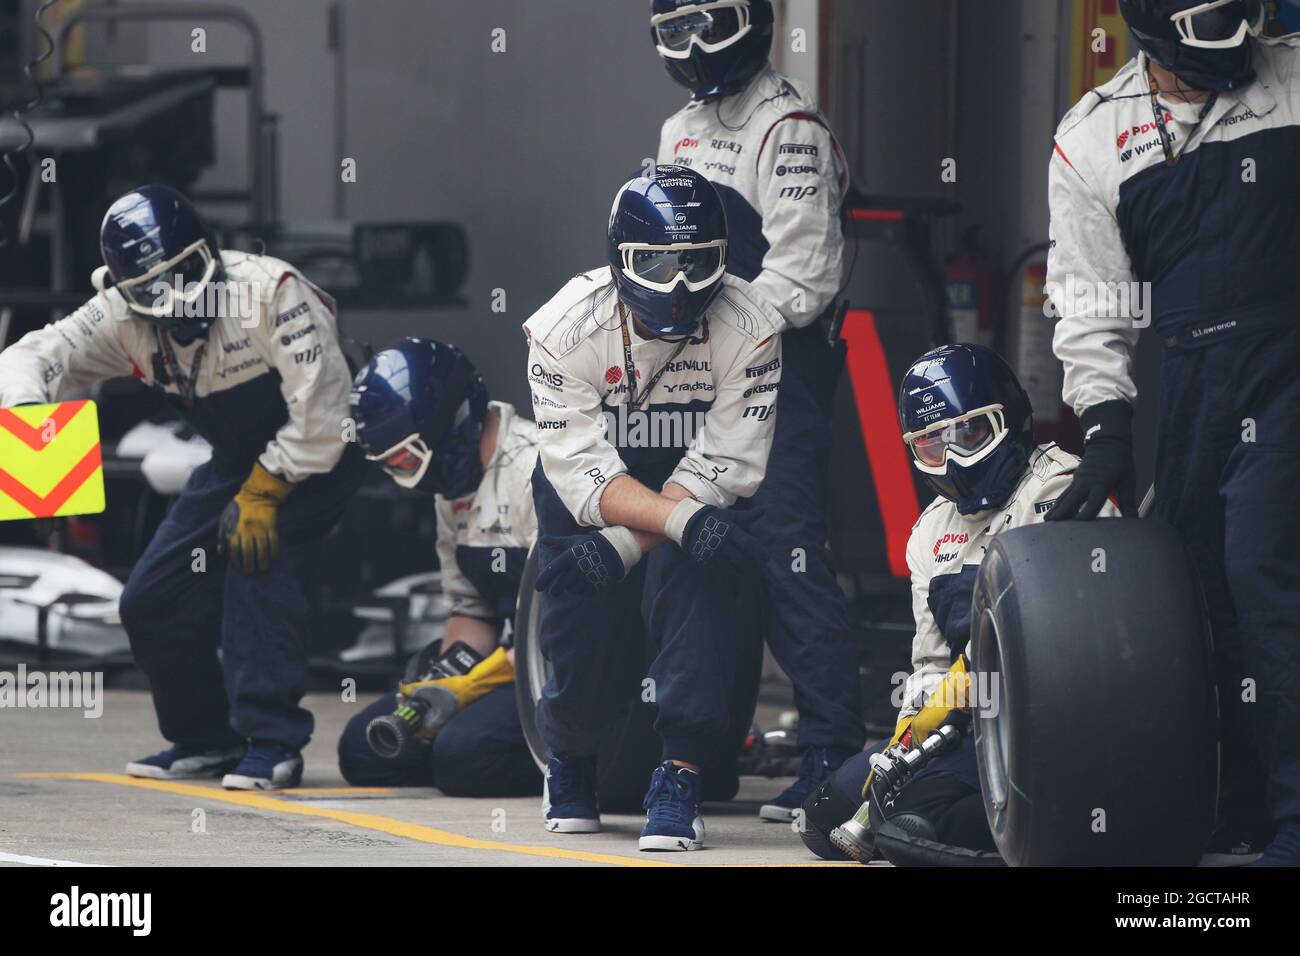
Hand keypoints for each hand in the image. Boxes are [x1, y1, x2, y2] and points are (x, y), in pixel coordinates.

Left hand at [219, 463, 293, 573]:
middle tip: (250, 573)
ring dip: (262, 561)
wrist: (256, 494)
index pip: (234, 550)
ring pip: (262, 549)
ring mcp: (260, 528)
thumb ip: (221, 536)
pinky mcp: (271, 526)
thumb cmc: (238, 507)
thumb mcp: (225, 519)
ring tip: (263, 569)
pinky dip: (274, 552)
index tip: (239, 569)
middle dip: (249, 565)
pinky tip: (273, 558)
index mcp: (234, 529)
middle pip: (248, 552)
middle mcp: (247, 530)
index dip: (236, 562)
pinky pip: (274, 542)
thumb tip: (221, 553)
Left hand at [535, 527, 641, 596]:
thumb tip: (542, 540)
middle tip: (553, 591)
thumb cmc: (589, 544)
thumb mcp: (572, 541)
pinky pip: (583, 593)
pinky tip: (582, 585)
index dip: (543, 580)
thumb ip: (557, 542)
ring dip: (569, 588)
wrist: (614, 549)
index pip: (552, 571)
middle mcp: (577, 569)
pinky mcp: (596, 584)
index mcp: (569, 557)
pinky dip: (581, 591)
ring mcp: (587, 578)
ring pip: (572, 590)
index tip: (537, 588)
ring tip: (571, 583)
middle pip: (560, 586)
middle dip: (555, 590)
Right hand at [667, 500, 765, 573]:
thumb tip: (763, 510)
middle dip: (752, 565)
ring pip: (731, 567)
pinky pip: (720, 569)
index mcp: (730, 531)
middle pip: (741, 559)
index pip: (749, 544)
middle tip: (760, 569)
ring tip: (750, 574)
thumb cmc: (712, 517)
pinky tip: (735, 574)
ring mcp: (714, 553)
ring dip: (742, 572)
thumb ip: (747, 516)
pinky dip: (729, 573)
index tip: (767, 557)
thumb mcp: (729, 515)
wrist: (687, 522)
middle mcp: (723, 543)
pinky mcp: (706, 559)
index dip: (760, 552)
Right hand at [1046, 399, 1136, 520]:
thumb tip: (1134, 518)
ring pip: (1065, 497)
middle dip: (1061, 513)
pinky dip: (1059, 503)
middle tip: (1050, 525)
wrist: (1108, 442)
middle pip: (1071, 501)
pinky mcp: (1075, 479)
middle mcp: (1086, 482)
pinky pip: (1065, 493)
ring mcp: (1078, 480)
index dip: (1084, 517)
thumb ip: (1128, 501)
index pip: (1091, 504)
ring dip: (1056, 509)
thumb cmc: (1120, 462)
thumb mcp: (1128, 481)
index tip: (1079, 529)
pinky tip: (1054, 511)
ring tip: (1047, 521)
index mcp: (1101, 483)